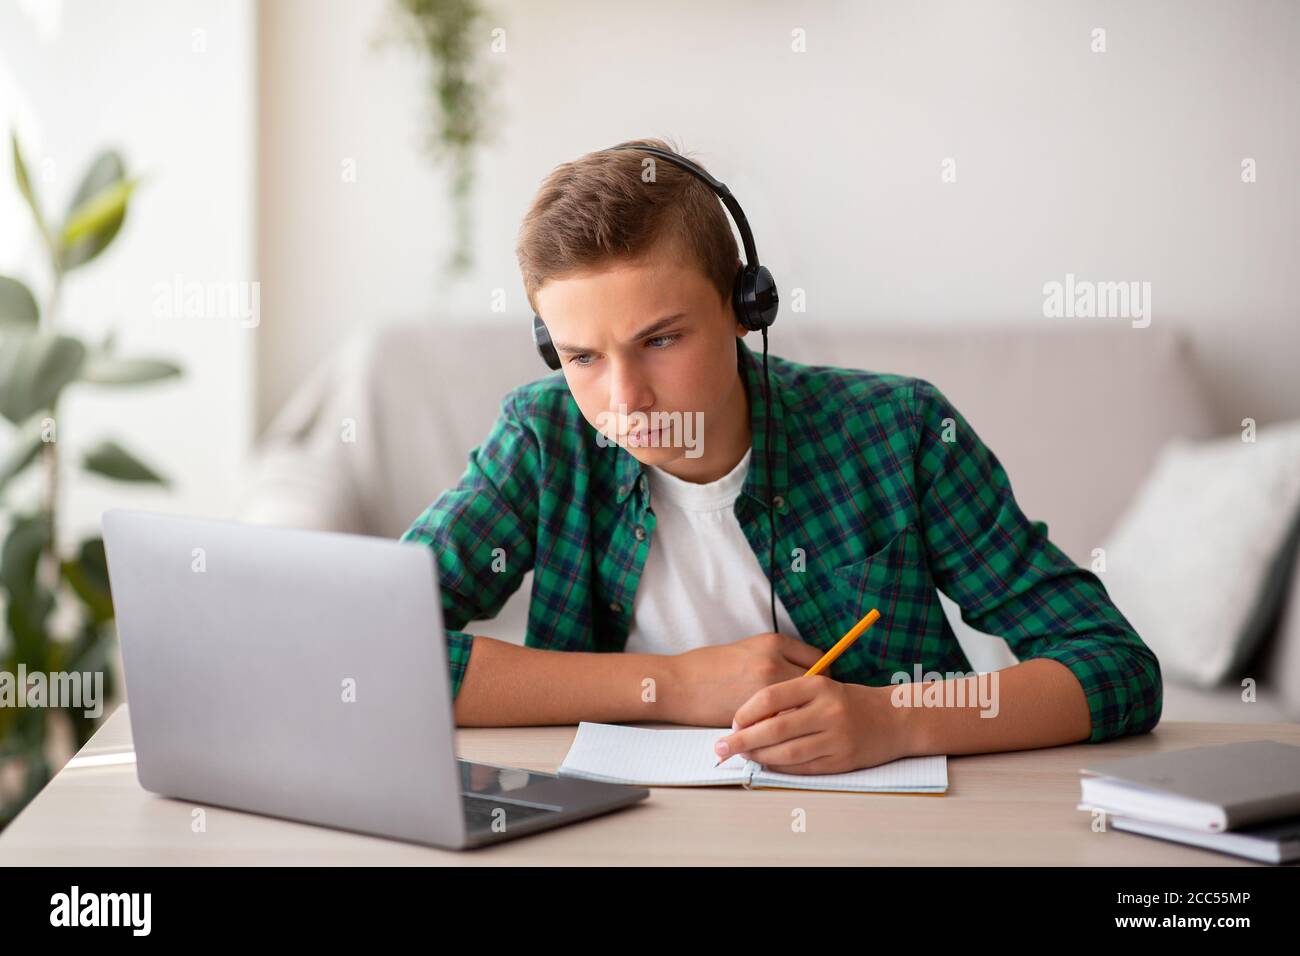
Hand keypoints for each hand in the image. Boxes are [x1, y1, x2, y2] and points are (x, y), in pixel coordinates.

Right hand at [666, 632, 823, 726]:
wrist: (678, 684)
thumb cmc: (707, 667)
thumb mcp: (747, 650)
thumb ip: (776, 659)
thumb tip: (803, 675)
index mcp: (773, 643)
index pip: (818, 659)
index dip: (819, 675)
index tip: (815, 685)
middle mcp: (774, 662)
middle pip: (817, 683)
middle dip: (815, 697)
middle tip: (808, 707)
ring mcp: (766, 689)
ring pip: (804, 705)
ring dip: (804, 713)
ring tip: (797, 720)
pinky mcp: (756, 713)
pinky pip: (785, 721)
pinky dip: (786, 726)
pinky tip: (778, 729)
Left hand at [713, 676, 912, 773]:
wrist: (893, 718)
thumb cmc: (847, 701)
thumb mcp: (820, 687)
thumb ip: (788, 698)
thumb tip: (747, 720)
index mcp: (818, 685)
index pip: (769, 698)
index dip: (745, 713)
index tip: (732, 723)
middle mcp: (828, 710)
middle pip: (774, 729)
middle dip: (742, 740)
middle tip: (721, 748)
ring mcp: (836, 737)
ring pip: (786, 752)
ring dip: (759, 757)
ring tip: (743, 756)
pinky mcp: (842, 760)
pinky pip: (802, 767)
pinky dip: (780, 768)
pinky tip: (767, 764)